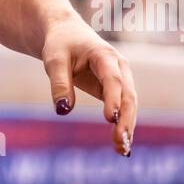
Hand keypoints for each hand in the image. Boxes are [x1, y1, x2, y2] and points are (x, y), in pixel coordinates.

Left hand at [40, 15, 137, 155]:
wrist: (66, 33)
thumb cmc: (60, 45)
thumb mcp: (53, 59)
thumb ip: (59, 83)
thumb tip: (63, 111)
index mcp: (104, 54)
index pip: (112, 78)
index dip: (113, 98)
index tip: (111, 118)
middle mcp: (119, 66)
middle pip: (128, 94)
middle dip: (126, 119)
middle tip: (120, 142)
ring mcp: (121, 78)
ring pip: (130, 104)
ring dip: (127, 126)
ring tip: (122, 150)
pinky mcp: (117, 90)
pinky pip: (124, 109)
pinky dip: (124, 125)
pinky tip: (122, 145)